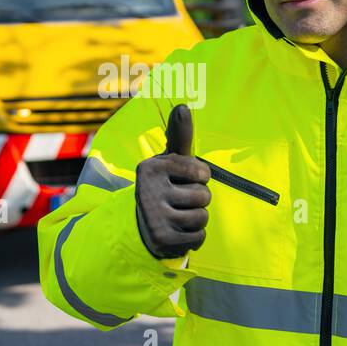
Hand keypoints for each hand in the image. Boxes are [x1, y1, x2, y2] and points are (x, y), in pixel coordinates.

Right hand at [134, 104, 210, 259]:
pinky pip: (199, 238)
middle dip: (199, 200)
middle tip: (180, 201)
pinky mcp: (161, 240)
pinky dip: (194, 237)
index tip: (184, 179)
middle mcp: (149, 190)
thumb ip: (180, 135)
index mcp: (151, 167)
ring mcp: (154, 216)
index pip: (202, 171)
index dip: (200, 177)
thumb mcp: (170, 160)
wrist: (142, 225)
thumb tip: (183, 106)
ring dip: (197, 219)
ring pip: (202, 217)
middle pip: (204, 195)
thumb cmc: (165, 185)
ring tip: (179, 216)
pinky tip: (179, 232)